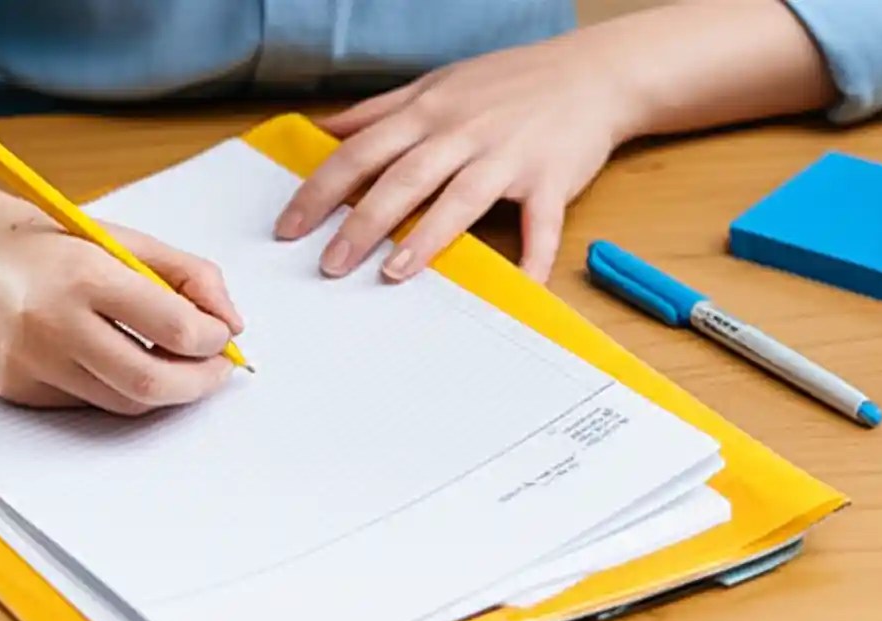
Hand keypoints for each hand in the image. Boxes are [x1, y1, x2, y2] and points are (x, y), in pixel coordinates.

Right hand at [0, 213, 243, 414]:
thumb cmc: (48, 247)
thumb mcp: (121, 240)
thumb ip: (187, 275)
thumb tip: (232, 324)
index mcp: (86, 275)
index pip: (174, 327)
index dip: (213, 340)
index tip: (221, 335)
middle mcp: (54, 324)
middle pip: (151, 384)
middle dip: (199, 383)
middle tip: (215, 369)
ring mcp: (31, 364)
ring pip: (124, 402)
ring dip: (163, 388)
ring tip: (172, 360)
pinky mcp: (17, 390)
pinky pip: (89, 404)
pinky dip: (117, 388)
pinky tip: (114, 359)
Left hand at [274, 31, 638, 282]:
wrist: (592, 74)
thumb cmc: (509, 82)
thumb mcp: (437, 85)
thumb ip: (379, 111)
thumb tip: (323, 131)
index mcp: (429, 112)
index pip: (361, 152)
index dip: (321, 190)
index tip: (289, 227)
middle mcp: (463, 132)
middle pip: (402, 179)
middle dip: (360, 223)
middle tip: (329, 265)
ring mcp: (508, 157)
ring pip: (459, 199)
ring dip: (425, 238)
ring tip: (392, 273)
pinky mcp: (550, 179)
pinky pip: (540, 223)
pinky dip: (532, 256)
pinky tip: (518, 286)